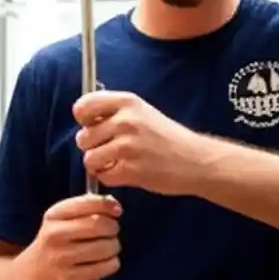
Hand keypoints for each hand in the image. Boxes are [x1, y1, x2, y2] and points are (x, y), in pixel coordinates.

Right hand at [20, 195, 121, 279]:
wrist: (32, 273)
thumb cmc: (55, 240)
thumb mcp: (62, 218)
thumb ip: (86, 207)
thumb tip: (113, 205)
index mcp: (54, 215)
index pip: (88, 203)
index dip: (108, 205)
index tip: (116, 210)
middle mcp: (55, 235)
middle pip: (98, 225)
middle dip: (113, 227)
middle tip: (112, 231)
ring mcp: (61, 259)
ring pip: (105, 247)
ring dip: (114, 246)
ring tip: (109, 247)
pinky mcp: (69, 279)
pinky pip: (105, 267)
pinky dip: (111, 263)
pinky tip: (104, 261)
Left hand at [74, 90, 211, 195]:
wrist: (195, 160)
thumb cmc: (167, 137)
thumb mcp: (142, 112)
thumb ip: (114, 112)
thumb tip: (84, 119)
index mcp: (127, 102)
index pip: (83, 106)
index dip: (83, 119)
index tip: (92, 125)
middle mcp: (125, 121)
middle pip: (83, 137)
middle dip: (93, 146)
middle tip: (112, 149)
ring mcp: (127, 146)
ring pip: (89, 159)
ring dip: (100, 165)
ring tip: (118, 162)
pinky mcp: (130, 170)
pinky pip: (102, 176)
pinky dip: (111, 178)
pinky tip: (127, 172)